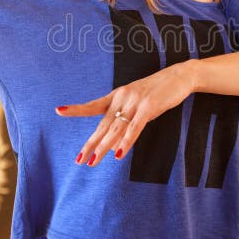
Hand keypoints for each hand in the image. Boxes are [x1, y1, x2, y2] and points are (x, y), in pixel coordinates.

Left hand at [55, 61, 195, 166]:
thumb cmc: (158, 92)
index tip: (59, 111)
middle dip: (91, 144)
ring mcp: (135, 102)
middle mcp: (122, 98)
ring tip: (93, 161)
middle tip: (79, 160)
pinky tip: (118, 154)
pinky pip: (134, 128)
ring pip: (115, 129)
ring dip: (104, 147)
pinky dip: (126, 142)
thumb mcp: (139, 104)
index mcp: (117, 95)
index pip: (93, 105)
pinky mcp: (149, 107)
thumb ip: (126, 121)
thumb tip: (114, 144)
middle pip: (103, 125)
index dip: (76, 109)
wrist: (180, 76)